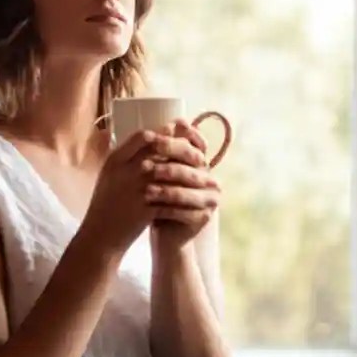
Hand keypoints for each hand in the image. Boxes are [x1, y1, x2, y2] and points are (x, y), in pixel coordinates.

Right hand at [77, 129, 193, 253]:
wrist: (100, 235)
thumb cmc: (107, 203)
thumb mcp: (110, 174)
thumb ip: (128, 155)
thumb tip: (152, 136)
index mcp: (116, 160)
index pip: (144, 136)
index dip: (165, 134)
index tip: (180, 138)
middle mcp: (125, 171)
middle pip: (161, 151)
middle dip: (184, 150)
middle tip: (198, 157)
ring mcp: (135, 190)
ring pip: (170, 172)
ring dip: (189, 173)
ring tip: (200, 176)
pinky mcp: (144, 210)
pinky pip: (171, 199)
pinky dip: (184, 198)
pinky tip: (195, 198)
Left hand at [148, 119, 220, 249]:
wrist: (165, 232)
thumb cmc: (158, 198)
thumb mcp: (157, 172)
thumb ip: (161, 151)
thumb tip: (163, 125)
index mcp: (201, 164)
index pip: (194, 146)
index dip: (175, 142)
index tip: (153, 140)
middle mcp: (210, 179)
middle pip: (190, 168)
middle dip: (167, 165)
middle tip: (145, 164)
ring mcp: (210, 199)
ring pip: (186, 191)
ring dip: (165, 190)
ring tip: (146, 189)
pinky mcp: (204, 217)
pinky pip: (185, 211)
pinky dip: (167, 209)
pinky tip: (151, 208)